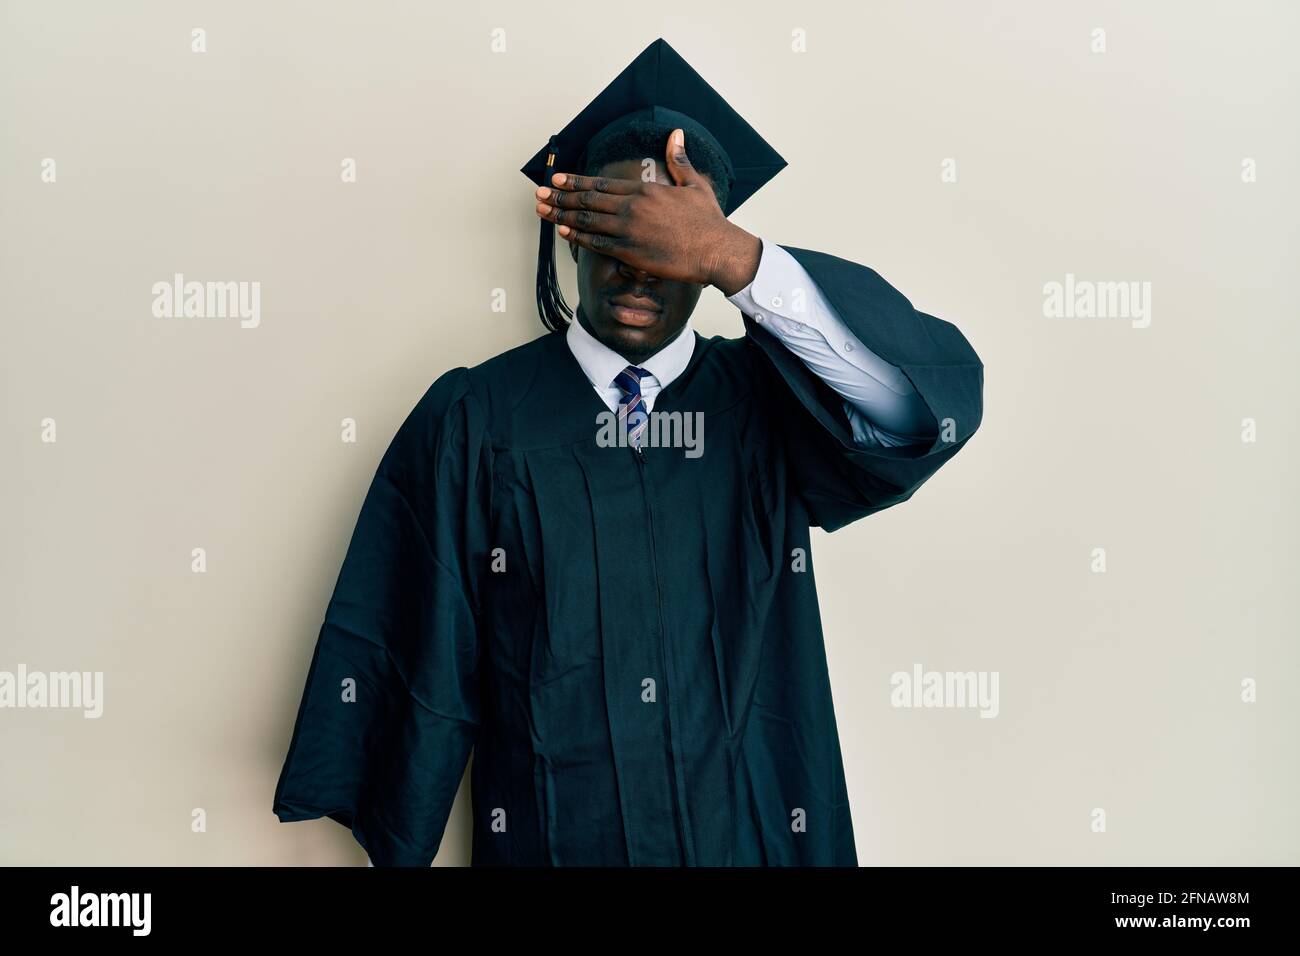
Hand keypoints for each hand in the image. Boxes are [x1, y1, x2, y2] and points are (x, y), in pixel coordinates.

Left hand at [534, 128, 760, 294]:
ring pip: (587, 221)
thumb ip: (679, 160)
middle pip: (587, 201)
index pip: (601, 184)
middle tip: (539, 194)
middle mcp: (632, 208)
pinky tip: (562, 231)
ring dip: (561, 215)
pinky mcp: (630, 253)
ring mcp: (629, 231)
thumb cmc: (708, 220)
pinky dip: (577, 238)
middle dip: (560, 196)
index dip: (576, 182)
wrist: (716, 249)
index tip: (558, 179)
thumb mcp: (694, 183)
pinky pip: (597, 244)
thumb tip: (676, 135)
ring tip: (542, 211)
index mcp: (644, 191)